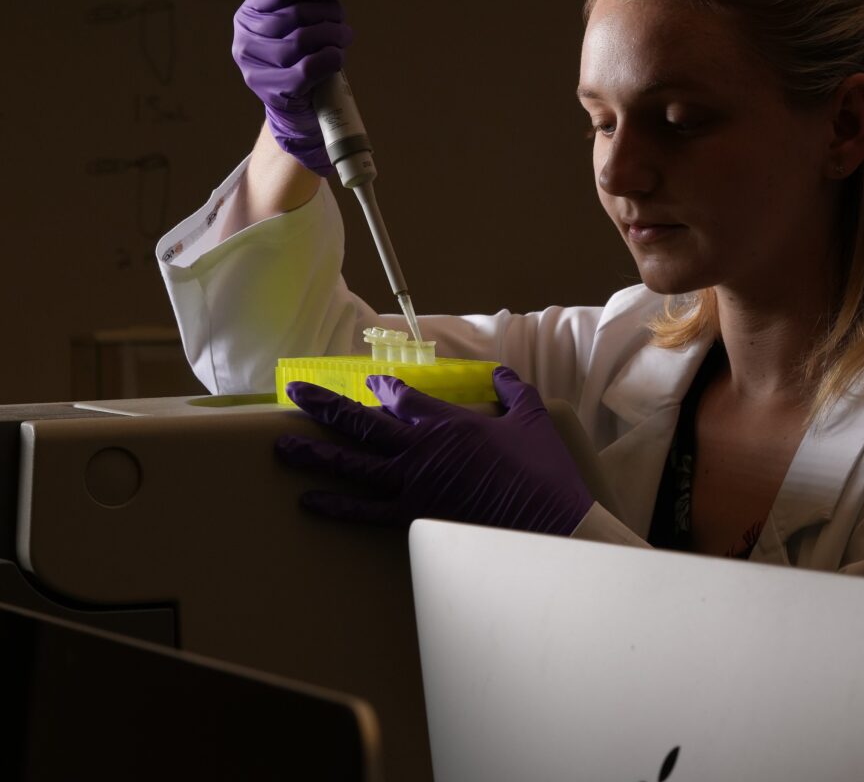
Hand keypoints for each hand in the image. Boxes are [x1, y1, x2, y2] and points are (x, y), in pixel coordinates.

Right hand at [231, 0, 357, 175]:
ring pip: (304, 39)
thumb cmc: (296, 57)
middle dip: (330, 16)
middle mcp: (245, 37)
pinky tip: (337, 59)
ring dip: (334, 38)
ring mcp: (256, 66)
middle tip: (344, 26)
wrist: (295, 109)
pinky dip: (330, 59)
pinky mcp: (275, 91)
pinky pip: (309, 67)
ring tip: (344, 41)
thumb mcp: (291, 19)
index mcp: (248, 13)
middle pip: (297, 14)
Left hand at [276, 366, 593, 535]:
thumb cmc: (541, 469)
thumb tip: (501, 372)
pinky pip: (365, 510)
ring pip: (353, 465)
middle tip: (295, 394)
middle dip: (325, 406)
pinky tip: (309, 500)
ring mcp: (413, 484)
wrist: (547, 522)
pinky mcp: (414, 516)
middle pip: (361, 423)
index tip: (370, 384)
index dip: (381, 388)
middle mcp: (420, 449)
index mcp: (447, 421)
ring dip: (316, 454)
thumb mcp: (532, 417)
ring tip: (283, 446)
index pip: (401, 396)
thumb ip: (512, 389)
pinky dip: (335, 506)